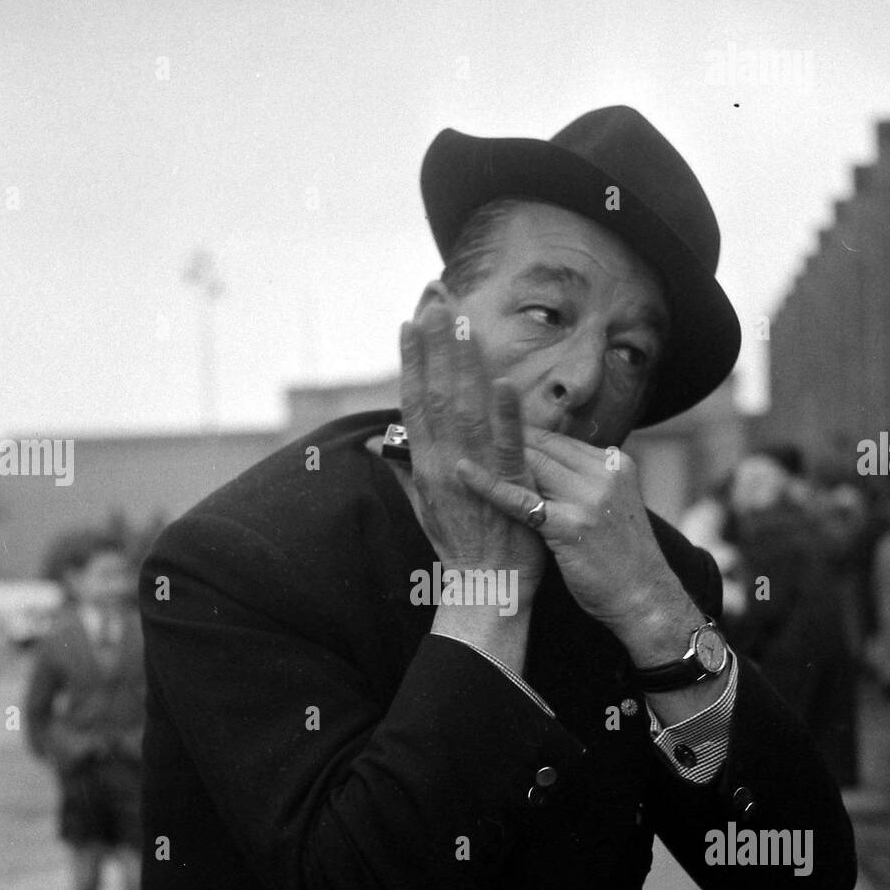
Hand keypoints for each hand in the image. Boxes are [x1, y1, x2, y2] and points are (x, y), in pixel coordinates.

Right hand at [399, 303, 545, 614]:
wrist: (486, 592)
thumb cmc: (462, 548)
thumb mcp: (427, 504)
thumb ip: (407, 468)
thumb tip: (383, 441)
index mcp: (427, 465)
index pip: (416, 400)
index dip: (413, 358)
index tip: (411, 319)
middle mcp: (444, 465)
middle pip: (436, 393)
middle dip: (436, 343)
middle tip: (436, 298)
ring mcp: (473, 477)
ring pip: (466, 410)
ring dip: (463, 363)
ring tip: (462, 321)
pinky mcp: (507, 490)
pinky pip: (506, 447)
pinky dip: (506, 414)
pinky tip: (504, 380)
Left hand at [457, 428, 699, 661]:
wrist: (644, 598)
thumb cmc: (621, 560)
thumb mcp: (610, 507)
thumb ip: (583, 481)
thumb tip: (542, 465)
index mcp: (615, 463)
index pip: (557, 439)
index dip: (521, 438)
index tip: (488, 432)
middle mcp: (604, 473)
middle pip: (542, 445)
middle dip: (503, 441)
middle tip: (463, 430)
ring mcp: (589, 497)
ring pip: (530, 464)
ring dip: (495, 458)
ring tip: (457, 444)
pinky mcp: (571, 525)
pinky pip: (521, 499)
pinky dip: (489, 485)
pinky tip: (462, 472)